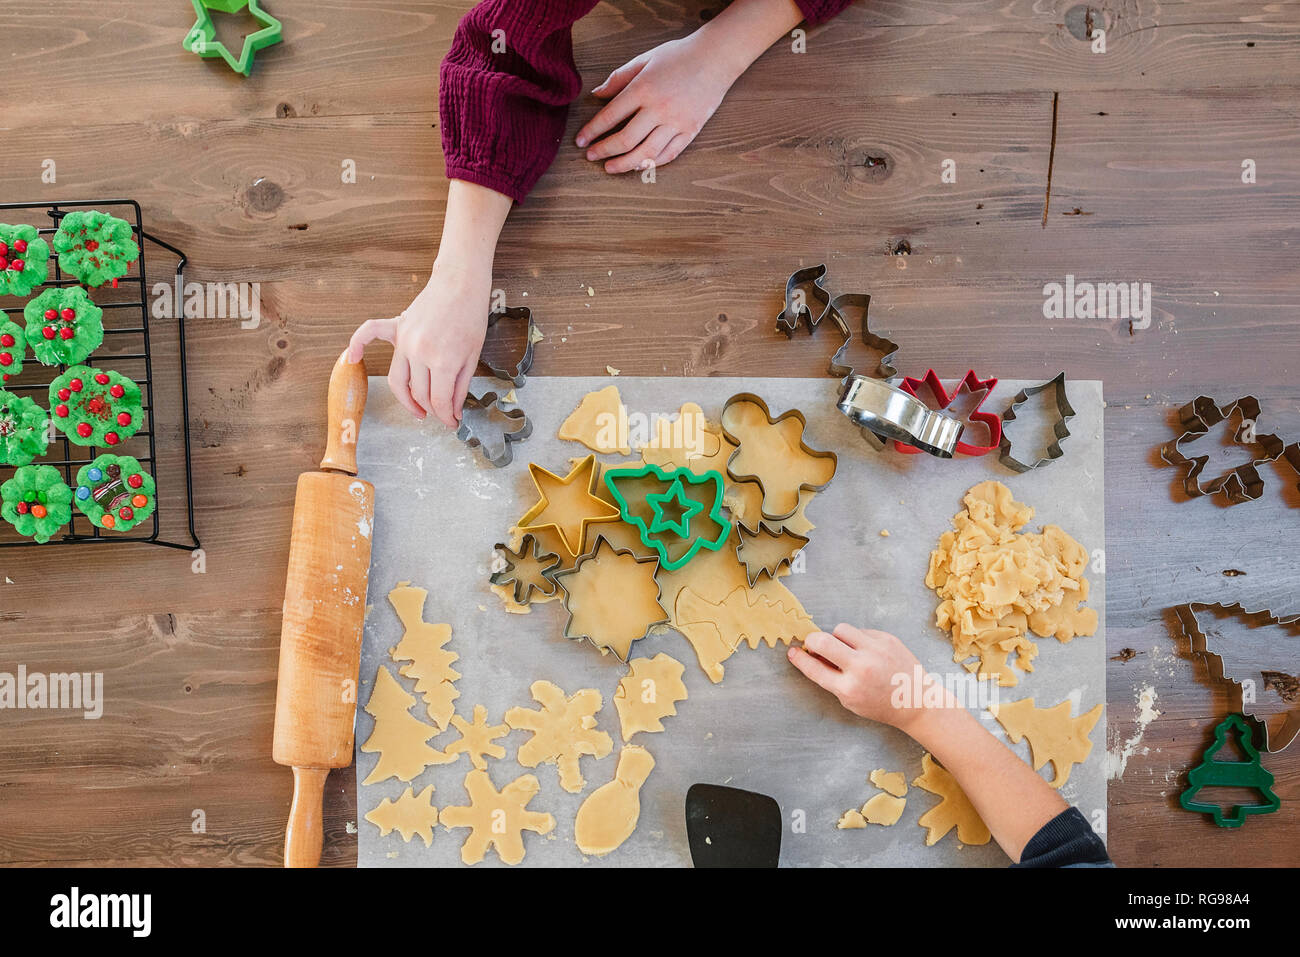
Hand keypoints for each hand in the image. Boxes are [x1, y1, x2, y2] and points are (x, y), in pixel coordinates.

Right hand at [346, 260, 489, 427]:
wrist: (461, 283)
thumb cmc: (470, 316)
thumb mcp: (473, 356)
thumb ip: (460, 386)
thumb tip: (453, 412)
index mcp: (442, 361)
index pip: (439, 401)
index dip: (446, 417)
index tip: (452, 422)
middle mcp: (418, 352)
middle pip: (419, 394)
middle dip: (432, 410)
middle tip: (442, 414)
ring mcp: (404, 339)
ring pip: (397, 380)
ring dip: (406, 399)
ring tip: (418, 409)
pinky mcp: (397, 327)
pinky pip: (369, 335)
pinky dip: (357, 345)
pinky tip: (352, 359)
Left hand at [576, 32, 738, 173]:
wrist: (716, 58)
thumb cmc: (679, 56)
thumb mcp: (644, 60)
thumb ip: (619, 78)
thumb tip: (597, 95)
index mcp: (643, 89)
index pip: (610, 116)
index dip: (592, 132)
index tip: (581, 142)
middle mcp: (659, 109)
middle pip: (625, 140)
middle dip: (604, 151)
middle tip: (591, 157)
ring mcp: (676, 122)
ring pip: (646, 153)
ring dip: (624, 164)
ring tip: (610, 168)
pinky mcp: (690, 131)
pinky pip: (668, 154)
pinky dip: (651, 163)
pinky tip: (638, 165)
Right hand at [788, 624, 954, 731]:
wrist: (916, 701)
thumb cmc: (882, 705)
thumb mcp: (851, 701)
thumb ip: (832, 680)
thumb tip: (814, 657)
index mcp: (849, 689)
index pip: (814, 668)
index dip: (800, 658)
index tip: (793, 652)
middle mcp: (861, 668)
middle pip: (822, 641)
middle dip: (812, 640)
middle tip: (813, 644)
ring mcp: (875, 651)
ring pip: (840, 629)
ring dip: (836, 638)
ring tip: (844, 648)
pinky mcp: (887, 639)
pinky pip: (861, 631)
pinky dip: (857, 639)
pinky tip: (866, 651)